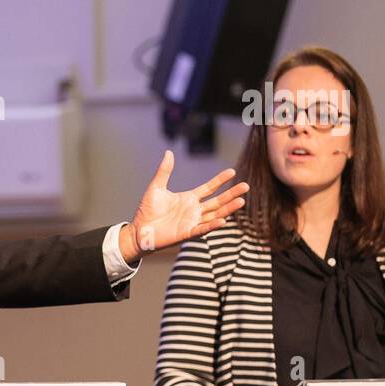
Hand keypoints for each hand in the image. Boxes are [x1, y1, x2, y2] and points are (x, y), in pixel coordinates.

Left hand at [120, 150, 248, 262]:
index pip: (209, 188)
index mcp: (189, 199)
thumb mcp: (156, 188)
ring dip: (227, 209)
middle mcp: (194, 210)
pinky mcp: (187, 233)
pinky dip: (212, 225)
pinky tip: (223, 220)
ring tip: (241, 201)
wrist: (138, 230)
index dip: (220, 180)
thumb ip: (164, 171)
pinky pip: (202, 229)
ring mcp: (192, 222)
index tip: (232, 172)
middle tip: (246, 186)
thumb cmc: (147, 211)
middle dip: (231, 194)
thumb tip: (169, 153)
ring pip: (215, 215)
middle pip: (217, 201)